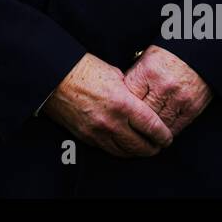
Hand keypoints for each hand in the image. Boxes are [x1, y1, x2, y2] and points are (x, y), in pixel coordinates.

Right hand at [41, 53, 173, 157]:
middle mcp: (111, 121)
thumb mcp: (114, 73)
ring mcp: (97, 132)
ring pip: (124, 152)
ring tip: (143, 148)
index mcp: (122, 103)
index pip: (152, 127)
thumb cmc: (82, 69)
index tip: (167, 137)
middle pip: (140, 146)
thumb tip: (139, 99)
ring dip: (136, 152)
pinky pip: (107, 149)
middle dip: (153, 148)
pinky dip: (118, 149)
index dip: (163, 135)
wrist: (53, 77)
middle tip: (158, 145)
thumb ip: (129, 90)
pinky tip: (123, 145)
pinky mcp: (85, 137)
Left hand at [123, 45, 212, 139]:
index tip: (120, 114)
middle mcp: (163, 86)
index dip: (123, 107)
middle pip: (143, 114)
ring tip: (143, 136)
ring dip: (150, 132)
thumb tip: (120, 97)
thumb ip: (134, 79)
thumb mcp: (145, 60)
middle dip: (135, 122)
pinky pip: (175, 127)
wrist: (197, 51)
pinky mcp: (192, 108)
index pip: (129, 97)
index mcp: (148, 72)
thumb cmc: (168, 55)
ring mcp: (179, 99)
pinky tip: (160, 134)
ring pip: (159, 124)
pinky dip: (166, 132)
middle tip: (128, 130)